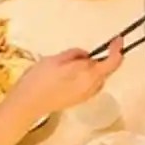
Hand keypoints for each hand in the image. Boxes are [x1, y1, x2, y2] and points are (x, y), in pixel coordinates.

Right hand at [4, 39, 123, 121]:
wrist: (26, 105)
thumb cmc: (39, 80)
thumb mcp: (56, 59)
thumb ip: (75, 54)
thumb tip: (86, 56)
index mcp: (88, 75)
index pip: (113, 61)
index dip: (117, 49)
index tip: (117, 39)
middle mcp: (93, 87)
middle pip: (107, 69)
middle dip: (102, 58)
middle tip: (84, 53)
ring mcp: (88, 95)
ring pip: (99, 77)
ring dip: (94, 68)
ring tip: (72, 64)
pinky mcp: (81, 100)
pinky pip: (92, 84)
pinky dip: (88, 76)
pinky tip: (71, 74)